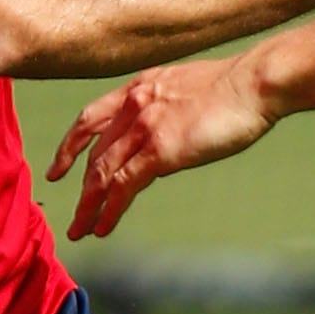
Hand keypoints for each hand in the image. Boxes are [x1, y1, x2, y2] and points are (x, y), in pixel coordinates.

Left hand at [45, 55, 272, 238]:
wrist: (254, 82)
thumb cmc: (237, 86)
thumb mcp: (189, 88)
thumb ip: (168, 107)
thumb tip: (168, 133)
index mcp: (139, 87)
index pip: (90, 119)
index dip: (70, 146)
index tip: (60, 167)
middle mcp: (133, 105)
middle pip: (94, 154)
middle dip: (80, 188)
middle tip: (74, 215)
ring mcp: (144, 128)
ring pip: (102, 174)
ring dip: (89, 207)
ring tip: (82, 231)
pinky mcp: (159, 150)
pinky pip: (122, 186)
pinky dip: (109, 210)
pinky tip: (104, 227)